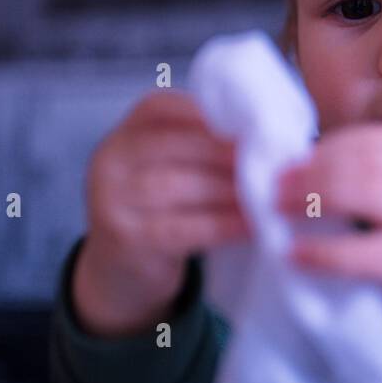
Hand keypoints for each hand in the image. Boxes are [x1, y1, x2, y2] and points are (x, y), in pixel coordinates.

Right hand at [73, 91, 249, 337]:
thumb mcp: (169, 172)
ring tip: (267, 193)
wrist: (122, 274)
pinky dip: (222, 225)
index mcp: (124, 136)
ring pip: (176, 185)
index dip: (201, 111)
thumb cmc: (162, 213)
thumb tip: (264, 137)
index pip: (157, 108)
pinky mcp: (125, 240)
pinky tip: (251, 226)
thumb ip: (200, 149)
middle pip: (173, 145)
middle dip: (226, 153)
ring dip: (229, 189)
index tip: (246, 122)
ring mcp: (110, 201)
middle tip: (271, 161)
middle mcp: (110, 162)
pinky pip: (181, 228)